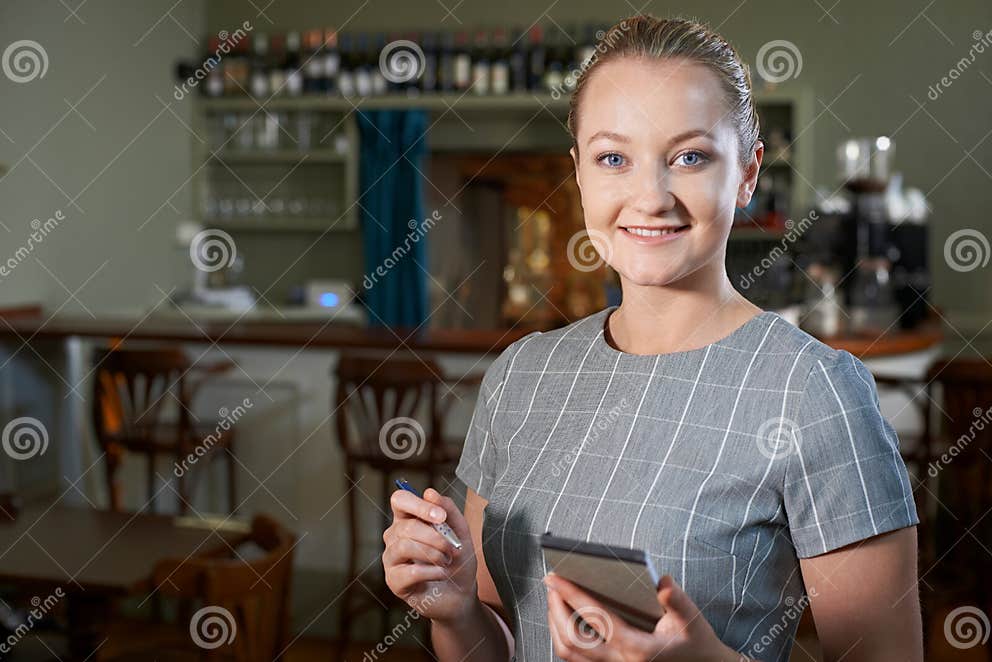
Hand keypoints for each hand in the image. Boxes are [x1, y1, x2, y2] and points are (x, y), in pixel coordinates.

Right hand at [383, 487, 477, 621]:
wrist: (461, 593)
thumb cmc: (457, 560)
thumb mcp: (460, 531)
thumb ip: (448, 509)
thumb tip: (429, 493)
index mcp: (408, 519)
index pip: (399, 500)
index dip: (418, 505)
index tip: (440, 517)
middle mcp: (395, 536)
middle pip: (406, 526)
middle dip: (436, 537)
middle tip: (453, 548)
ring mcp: (392, 558)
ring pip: (405, 546)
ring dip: (434, 554)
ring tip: (447, 561)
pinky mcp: (394, 581)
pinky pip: (409, 571)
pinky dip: (431, 571)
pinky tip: (440, 573)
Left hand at [544, 572, 746, 660]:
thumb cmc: (695, 642)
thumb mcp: (692, 620)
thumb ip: (677, 601)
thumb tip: (663, 582)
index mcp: (638, 649)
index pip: (596, 618)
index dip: (572, 594)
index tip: (555, 576)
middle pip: (573, 639)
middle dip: (555, 608)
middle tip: (551, 583)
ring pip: (569, 653)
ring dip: (555, 624)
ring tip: (555, 598)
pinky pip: (577, 659)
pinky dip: (563, 637)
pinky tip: (565, 617)